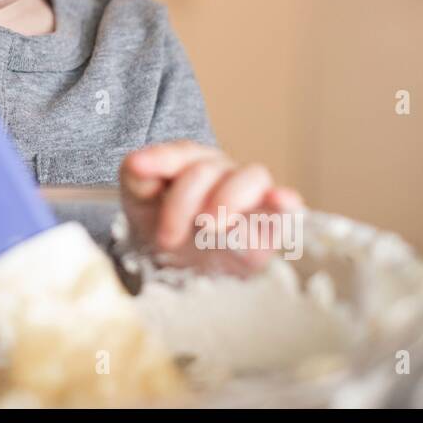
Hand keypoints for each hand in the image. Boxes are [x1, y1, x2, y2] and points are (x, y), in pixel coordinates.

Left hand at [118, 141, 303, 272]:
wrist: (180, 270)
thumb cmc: (163, 227)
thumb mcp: (139, 203)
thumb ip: (136, 178)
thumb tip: (137, 162)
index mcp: (193, 162)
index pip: (181, 152)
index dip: (161, 161)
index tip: (140, 172)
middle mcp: (225, 172)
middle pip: (208, 169)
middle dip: (182, 203)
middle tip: (167, 238)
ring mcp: (251, 196)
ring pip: (249, 177)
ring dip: (226, 200)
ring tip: (208, 227)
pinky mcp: (269, 228)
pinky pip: (285, 208)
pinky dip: (284, 201)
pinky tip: (281, 199)